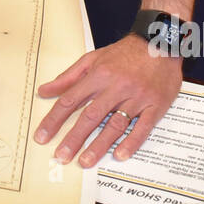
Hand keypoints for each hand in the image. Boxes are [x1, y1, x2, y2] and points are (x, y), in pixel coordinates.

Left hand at [34, 35, 181, 166]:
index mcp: (99, 74)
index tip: (43, 136)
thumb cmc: (125, 52)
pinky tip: (120, 155)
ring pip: (115, 124)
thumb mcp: (93, 58)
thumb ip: (68, 77)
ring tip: (85, 161)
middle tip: (61, 156)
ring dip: (99, 145)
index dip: (54, 119)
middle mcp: (116, 87)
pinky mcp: (156, 105)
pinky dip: (131, 142)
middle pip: (91, 116)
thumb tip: (45, 90)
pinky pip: (143, 127)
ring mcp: (137, 97)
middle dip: (74, 138)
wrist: (161, 42)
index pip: (70, 100)